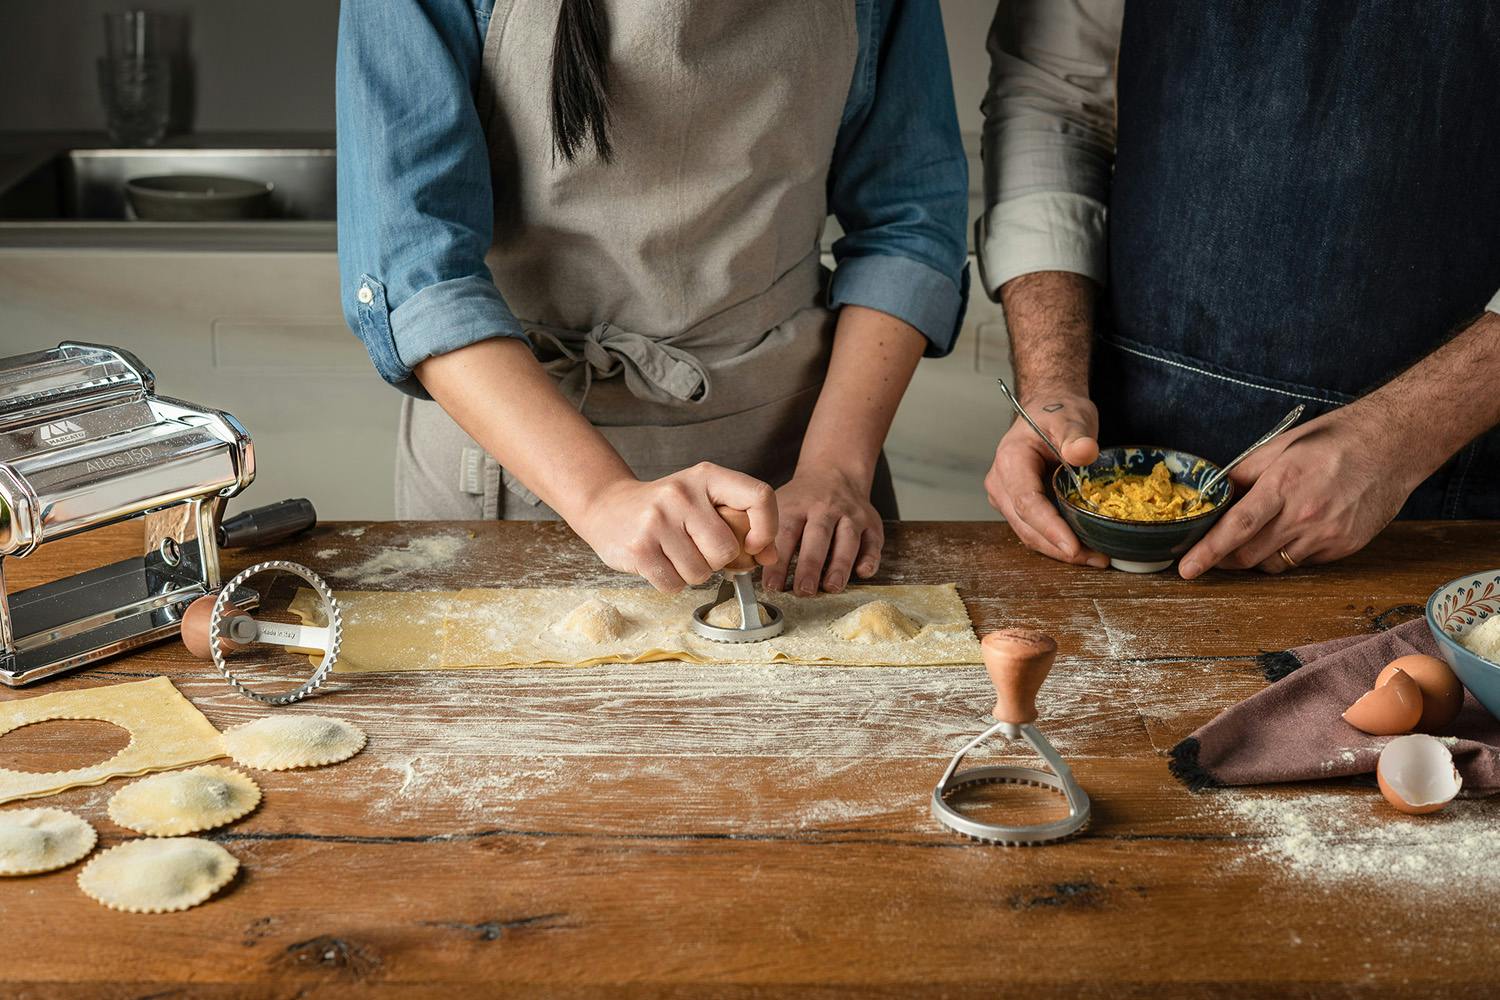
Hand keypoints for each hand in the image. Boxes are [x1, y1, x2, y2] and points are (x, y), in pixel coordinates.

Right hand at [572, 462, 778, 591]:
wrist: (607, 506)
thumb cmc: (666, 508)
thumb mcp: (703, 501)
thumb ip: (740, 523)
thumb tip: (771, 556)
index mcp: (707, 476)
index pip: (759, 497)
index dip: (766, 529)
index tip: (753, 545)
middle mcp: (682, 493)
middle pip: (726, 550)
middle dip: (717, 561)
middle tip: (698, 549)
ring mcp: (657, 520)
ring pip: (701, 573)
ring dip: (693, 573)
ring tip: (675, 553)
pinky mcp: (639, 548)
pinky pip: (674, 584)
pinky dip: (671, 582)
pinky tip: (660, 562)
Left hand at [763, 466, 882, 595]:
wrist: (834, 472)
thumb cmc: (801, 500)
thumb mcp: (779, 505)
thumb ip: (768, 533)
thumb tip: (748, 569)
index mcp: (797, 505)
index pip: (786, 535)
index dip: (778, 562)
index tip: (772, 586)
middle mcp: (826, 508)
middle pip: (818, 537)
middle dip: (810, 566)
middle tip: (803, 591)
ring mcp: (851, 514)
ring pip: (847, 539)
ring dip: (840, 565)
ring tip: (831, 588)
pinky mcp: (871, 523)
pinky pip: (873, 541)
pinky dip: (870, 558)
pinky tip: (863, 573)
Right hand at [984, 392, 1109, 567]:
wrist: (1048, 410)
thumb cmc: (1058, 413)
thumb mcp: (1072, 418)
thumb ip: (1076, 436)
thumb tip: (1083, 452)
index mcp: (1010, 460)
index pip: (1027, 501)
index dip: (1050, 528)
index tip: (1074, 547)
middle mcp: (1001, 483)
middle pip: (1026, 526)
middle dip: (1059, 547)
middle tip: (1097, 560)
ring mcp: (1007, 498)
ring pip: (1029, 534)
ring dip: (1060, 550)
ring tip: (1096, 558)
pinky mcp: (1018, 507)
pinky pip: (1035, 531)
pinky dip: (1058, 542)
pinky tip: (1085, 549)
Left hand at [1177, 405, 1415, 578]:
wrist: (1393, 446)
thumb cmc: (1333, 440)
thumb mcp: (1281, 446)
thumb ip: (1244, 474)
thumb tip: (1214, 496)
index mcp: (1284, 484)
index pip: (1236, 527)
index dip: (1208, 551)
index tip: (1187, 568)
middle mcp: (1305, 515)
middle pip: (1249, 555)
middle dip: (1224, 559)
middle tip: (1212, 553)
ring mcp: (1327, 535)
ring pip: (1274, 564)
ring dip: (1255, 557)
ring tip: (1255, 536)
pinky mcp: (1344, 547)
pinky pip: (1302, 562)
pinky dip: (1287, 552)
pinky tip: (1292, 531)